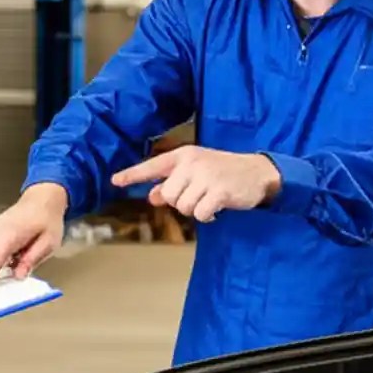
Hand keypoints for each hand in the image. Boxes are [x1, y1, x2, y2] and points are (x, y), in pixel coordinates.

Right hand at [0, 183, 66, 291]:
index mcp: (11, 234)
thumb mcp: (49, 242)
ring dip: (5, 261)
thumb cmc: (46, 220)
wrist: (40, 200)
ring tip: (24, 248)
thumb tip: (17, 276)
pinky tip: (17, 247)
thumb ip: (33, 259)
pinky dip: (3, 255)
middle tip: (25, 259)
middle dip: (4, 269)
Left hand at [111, 146, 280, 221]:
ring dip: (195, 210)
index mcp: (183, 156)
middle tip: (197, 196)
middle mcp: (191, 163)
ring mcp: (206, 176)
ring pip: (182, 206)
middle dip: (180, 202)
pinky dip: (207, 216)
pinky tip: (216, 209)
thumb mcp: (195, 173)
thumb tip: (152, 197)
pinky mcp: (219, 191)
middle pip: (167, 195)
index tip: (115, 181)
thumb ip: (173, 183)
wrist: (257, 172)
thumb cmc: (222, 172)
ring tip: (209, 200)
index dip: (133, 174)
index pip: (153, 166)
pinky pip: (200, 214)